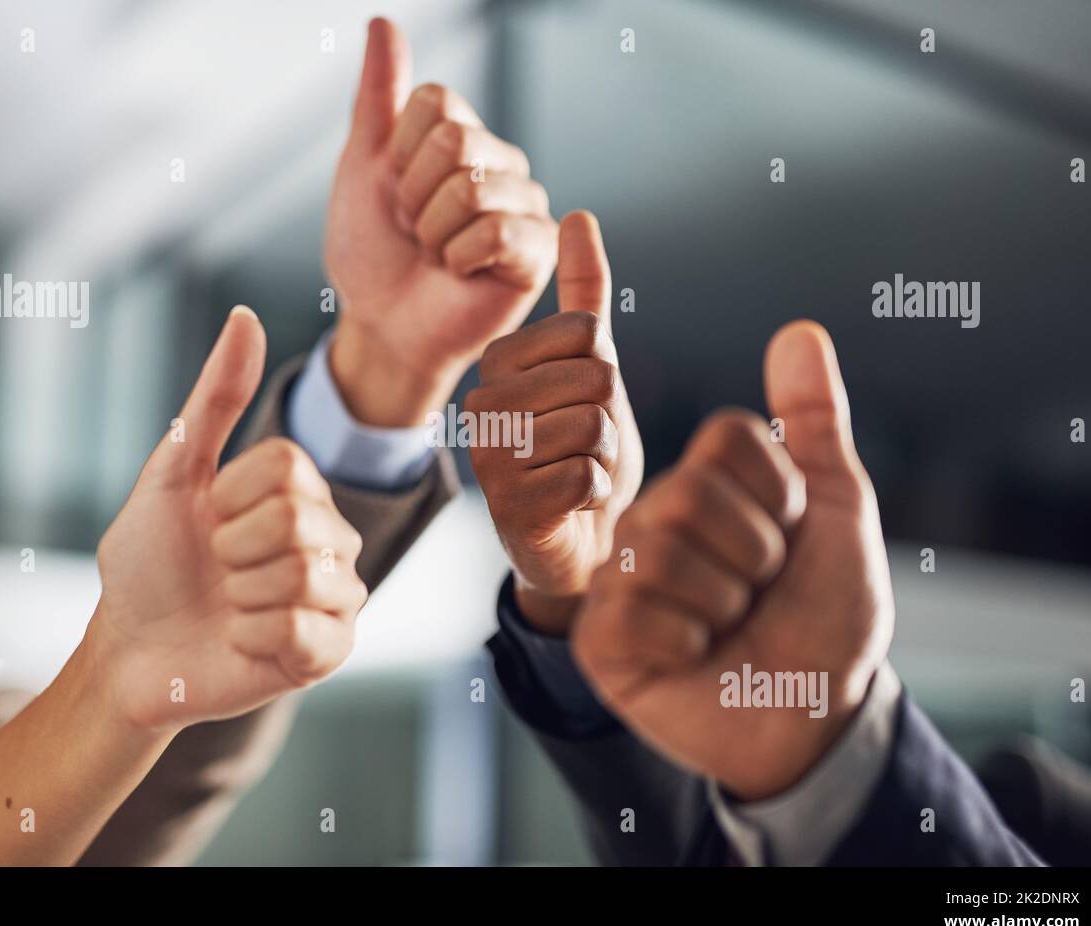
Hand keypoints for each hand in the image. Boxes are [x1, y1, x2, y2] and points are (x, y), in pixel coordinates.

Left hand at [91, 307, 366, 732]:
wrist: (130, 652)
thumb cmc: (149, 565)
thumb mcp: (173, 472)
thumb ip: (216, 397)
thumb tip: (245, 316)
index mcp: (301, 492)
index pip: (288, 466)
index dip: (230, 495)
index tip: (208, 519)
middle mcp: (330, 538)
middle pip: (296, 519)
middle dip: (231, 547)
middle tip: (217, 568)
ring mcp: (336, 596)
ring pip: (302, 573)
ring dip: (239, 594)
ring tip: (230, 605)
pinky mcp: (330, 651)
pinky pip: (303, 630)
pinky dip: (251, 636)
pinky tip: (241, 640)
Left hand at [324, 17, 557, 425]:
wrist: (383, 325)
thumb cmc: (374, 254)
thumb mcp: (362, 167)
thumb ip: (378, 97)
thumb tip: (383, 23)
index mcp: (465, 136)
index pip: (436, 103)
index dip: (397, 154)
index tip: (394, 192)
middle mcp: (502, 164)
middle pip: (455, 140)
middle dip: (414, 196)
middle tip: (416, 231)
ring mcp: (526, 206)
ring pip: (471, 186)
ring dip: (433, 232)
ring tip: (437, 255)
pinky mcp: (539, 251)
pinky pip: (496, 230)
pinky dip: (459, 257)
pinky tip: (461, 273)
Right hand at [467, 212, 642, 632]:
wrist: (583, 544)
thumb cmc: (587, 453)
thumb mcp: (593, 369)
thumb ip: (582, 297)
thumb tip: (578, 216)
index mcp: (497, 363)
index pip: (586, 332)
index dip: (607, 374)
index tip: (583, 405)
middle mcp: (480, 404)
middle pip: (593, 376)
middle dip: (611, 418)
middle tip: (586, 448)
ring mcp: (489, 457)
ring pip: (592, 425)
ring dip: (607, 459)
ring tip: (580, 475)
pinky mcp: (507, 507)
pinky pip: (586, 476)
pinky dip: (597, 495)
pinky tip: (574, 507)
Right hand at [572, 321, 892, 799]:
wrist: (816, 712)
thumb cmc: (826, 612)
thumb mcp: (838, 507)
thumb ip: (814, 419)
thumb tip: (800, 328)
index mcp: (699, 482)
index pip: (725, 438)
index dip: (779, 495)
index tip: (789, 535)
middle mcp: (649, 520)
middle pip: (690, 492)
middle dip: (755, 554)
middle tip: (759, 590)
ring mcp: (619, 578)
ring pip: (662, 551)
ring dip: (725, 603)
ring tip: (728, 627)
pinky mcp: (600, 637)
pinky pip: (633, 613)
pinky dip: (687, 644)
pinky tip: (695, 658)